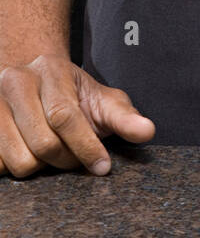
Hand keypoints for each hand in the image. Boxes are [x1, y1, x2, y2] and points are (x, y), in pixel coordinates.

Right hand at [0, 55, 154, 178]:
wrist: (35, 81)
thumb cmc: (73, 95)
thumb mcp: (102, 100)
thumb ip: (124, 116)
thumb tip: (147, 131)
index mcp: (50, 70)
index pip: (64, 117)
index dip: (85, 146)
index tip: (102, 166)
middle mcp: (15, 82)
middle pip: (42, 143)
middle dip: (66, 159)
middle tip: (76, 157)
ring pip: (19, 160)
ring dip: (41, 167)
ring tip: (52, 151)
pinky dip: (16, 167)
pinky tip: (29, 152)